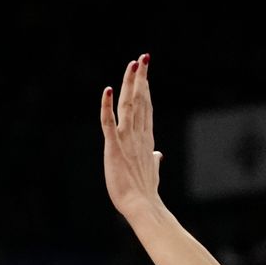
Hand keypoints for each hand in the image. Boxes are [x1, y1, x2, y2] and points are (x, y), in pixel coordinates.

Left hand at [100, 54, 160, 217]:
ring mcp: (126, 140)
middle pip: (141, 101)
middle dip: (142, 78)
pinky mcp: (113, 147)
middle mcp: (138, 135)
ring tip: (134, 64)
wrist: (142, 207)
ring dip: (130, 84)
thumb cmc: (145, 193)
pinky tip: (108, 89)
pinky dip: (107, 105)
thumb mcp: (151, 172)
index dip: (145, 88)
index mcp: (145, 139)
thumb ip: (154, 160)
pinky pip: (109, 122)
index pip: (146, 108)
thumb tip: (158, 155)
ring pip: (129, 105)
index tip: (145, 72)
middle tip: (143, 57)